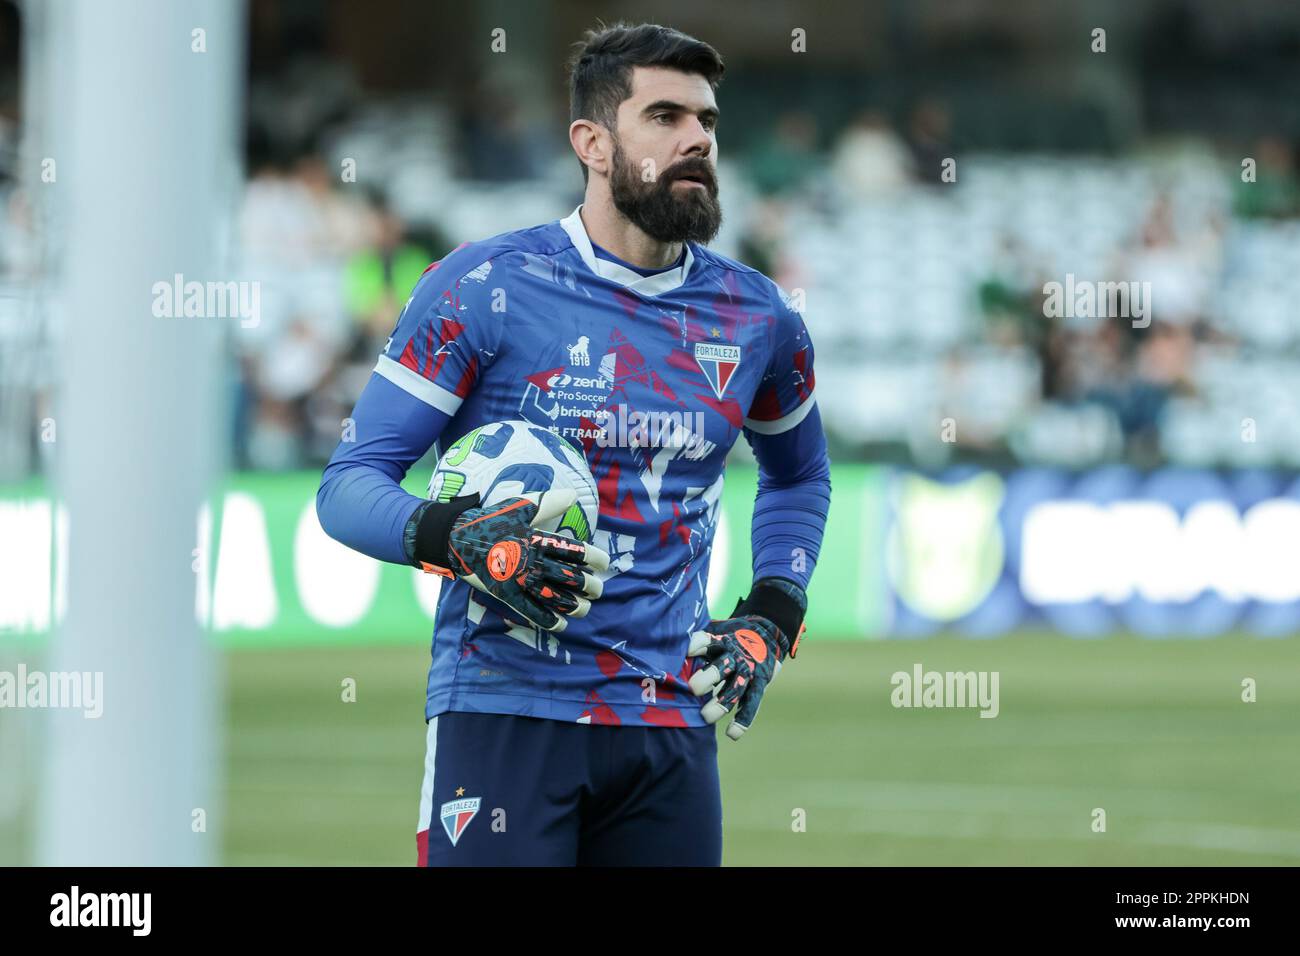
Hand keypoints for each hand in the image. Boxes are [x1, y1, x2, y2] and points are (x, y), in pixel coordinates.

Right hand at [446, 489, 607, 631]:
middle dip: (590, 586)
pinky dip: (549, 620)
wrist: (455, 538)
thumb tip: (573, 495)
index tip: (603, 563)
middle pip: (569, 577)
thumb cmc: (491, 520)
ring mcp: (518, 580)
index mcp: (537, 538)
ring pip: (555, 598)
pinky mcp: (505, 595)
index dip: (594, 558)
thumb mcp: (520, 506)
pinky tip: (562, 624)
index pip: (574, 550)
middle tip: (598, 589)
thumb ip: (549, 502)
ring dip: (575, 606)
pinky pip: (531, 612)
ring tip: (586, 608)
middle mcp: (531, 560)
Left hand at [687, 613, 793, 739]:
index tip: (686, 653)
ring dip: (720, 704)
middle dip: (707, 678)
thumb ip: (693, 640)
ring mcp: (747, 672)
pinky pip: (752, 704)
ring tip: (706, 717)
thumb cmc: (728, 636)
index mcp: (720, 641)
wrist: (766, 633)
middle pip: (721, 667)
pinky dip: (743, 720)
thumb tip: (659, 646)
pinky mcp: (759, 685)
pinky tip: (732, 734)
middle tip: (693, 689)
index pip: (706, 641)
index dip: (696, 645)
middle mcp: (734, 656)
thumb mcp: (714, 630)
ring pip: (735, 690)